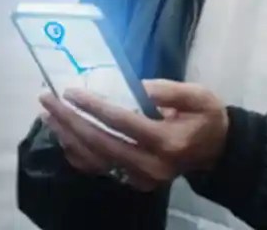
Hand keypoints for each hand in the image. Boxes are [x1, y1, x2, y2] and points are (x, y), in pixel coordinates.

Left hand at [38, 80, 228, 192]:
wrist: (218, 152)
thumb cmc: (207, 118)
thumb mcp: (198, 96)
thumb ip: (167, 90)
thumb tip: (134, 85)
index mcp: (167, 142)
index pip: (122, 122)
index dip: (94, 107)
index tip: (71, 91)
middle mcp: (150, 165)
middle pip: (100, 143)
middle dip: (70, 120)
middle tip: (48, 99)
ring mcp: (141, 178)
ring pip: (95, 159)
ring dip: (68, 137)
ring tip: (49, 115)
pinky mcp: (134, 182)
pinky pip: (99, 169)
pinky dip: (77, 154)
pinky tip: (64, 135)